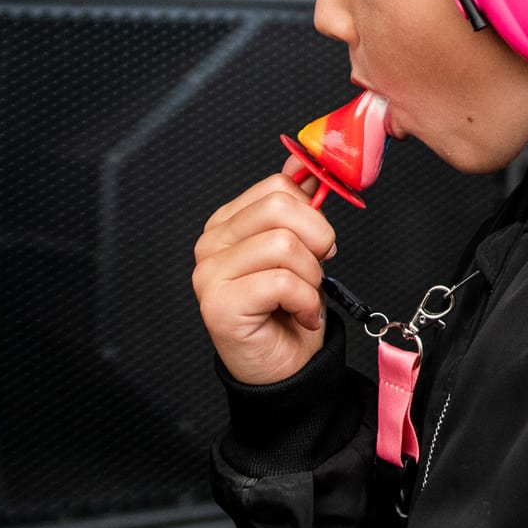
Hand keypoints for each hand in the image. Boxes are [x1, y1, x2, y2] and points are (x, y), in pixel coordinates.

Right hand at [193, 158, 339, 385]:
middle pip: (281, 207)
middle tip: (315, 271)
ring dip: (311, 277)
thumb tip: (306, 160)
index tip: (318, 244)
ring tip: (302, 298)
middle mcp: (211, 244)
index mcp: (227, 223)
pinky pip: (281, 282)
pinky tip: (301, 316)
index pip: (277, 186)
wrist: (285, 368)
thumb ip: (299, 204)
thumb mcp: (302, 247)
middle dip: (317, 240)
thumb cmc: (289, 309)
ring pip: (284, 244)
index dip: (313, 213)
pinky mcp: (218, 305)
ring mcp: (209, 274)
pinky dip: (306, 301)